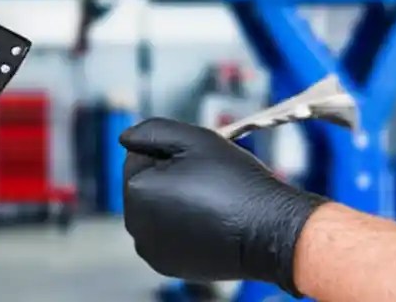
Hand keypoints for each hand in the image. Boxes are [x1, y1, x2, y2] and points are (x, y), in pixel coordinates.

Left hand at [120, 119, 326, 296]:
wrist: (269, 231)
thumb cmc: (235, 182)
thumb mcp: (194, 139)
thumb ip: (152, 131)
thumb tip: (126, 138)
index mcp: (137, 191)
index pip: (138, 157)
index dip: (168, 153)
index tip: (196, 162)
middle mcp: (136, 225)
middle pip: (144, 185)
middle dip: (167, 178)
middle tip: (205, 181)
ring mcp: (151, 249)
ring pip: (154, 210)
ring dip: (172, 202)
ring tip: (209, 202)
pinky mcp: (167, 265)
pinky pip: (164, 234)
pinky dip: (179, 226)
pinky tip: (207, 223)